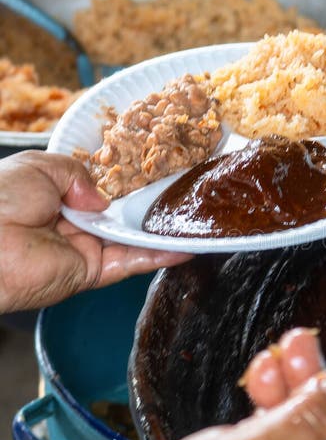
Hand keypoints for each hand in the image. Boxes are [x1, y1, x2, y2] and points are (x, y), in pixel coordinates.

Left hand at [0, 150, 190, 311]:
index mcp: (53, 195)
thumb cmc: (0, 200)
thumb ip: (77, 173)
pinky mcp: (90, 273)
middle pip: (117, 216)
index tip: (153, 172)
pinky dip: (157, 256)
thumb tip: (103, 199)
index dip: (123, 183)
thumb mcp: (40, 166)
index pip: (96, 191)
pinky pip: (129, 263)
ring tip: (191, 219)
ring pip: (129, 240)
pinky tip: (182, 247)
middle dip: (146, 206)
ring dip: (159, 231)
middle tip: (179, 193)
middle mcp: (70, 224)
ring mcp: (82, 249)